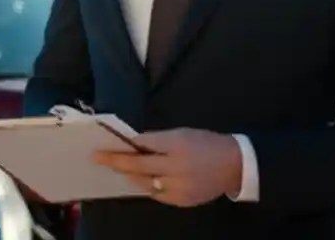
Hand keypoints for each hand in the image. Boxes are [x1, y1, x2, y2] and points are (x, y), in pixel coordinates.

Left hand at [91, 129, 241, 207]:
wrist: (235, 165)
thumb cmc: (205, 143)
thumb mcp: (181, 134)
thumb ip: (157, 141)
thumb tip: (134, 146)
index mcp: (176, 146)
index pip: (141, 148)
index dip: (120, 150)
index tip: (101, 150)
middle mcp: (176, 168)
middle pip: (139, 167)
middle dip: (117, 163)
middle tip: (99, 160)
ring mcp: (179, 187)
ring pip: (145, 184)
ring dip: (130, 176)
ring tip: (119, 170)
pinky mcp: (183, 201)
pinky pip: (158, 194)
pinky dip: (148, 186)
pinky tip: (141, 180)